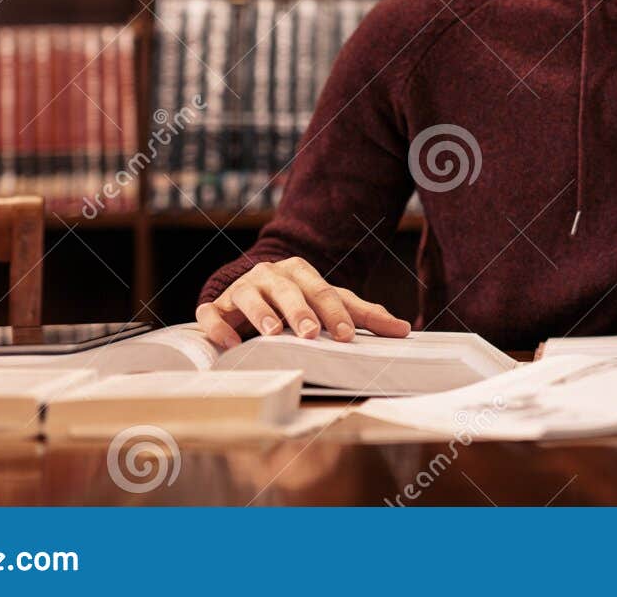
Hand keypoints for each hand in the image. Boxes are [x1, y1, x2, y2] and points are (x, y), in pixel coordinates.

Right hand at [195, 257, 410, 347]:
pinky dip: (219, 326)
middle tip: (311, 333)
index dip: (335, 313)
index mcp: (300, 272)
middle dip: (300, 311)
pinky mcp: (217, 306)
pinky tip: (231, 343)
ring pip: (250, 296)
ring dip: (261, 314)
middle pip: (287, 290)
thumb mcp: (328, 304)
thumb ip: (362, 314)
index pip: (322, 291)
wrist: (247, 293)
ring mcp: (241, 289)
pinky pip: (213, 313)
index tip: (347, 336)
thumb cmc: (294, 301)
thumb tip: (404, 329)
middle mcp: (270, 275)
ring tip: (272, 333)